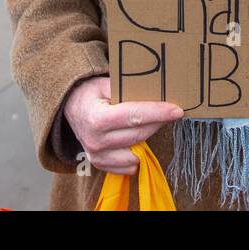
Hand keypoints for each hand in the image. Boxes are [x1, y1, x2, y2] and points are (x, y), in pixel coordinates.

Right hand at [63, 76, 182, 174]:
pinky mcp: (100, 164)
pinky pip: (128, 166)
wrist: (70, 109)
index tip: (177, 110)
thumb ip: (126, 88)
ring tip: (150, 122)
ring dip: (148, 137)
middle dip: (158, 122)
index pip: (134, 116)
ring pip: (137, 151)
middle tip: (170, 110)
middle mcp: (96, 141)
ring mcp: (97, 155)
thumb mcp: (105, 83)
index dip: (158, 113)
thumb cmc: (91, 93)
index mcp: (97, 118)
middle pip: (139, 134)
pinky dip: (137, 155)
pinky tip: (137, 140)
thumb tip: (155, 89)